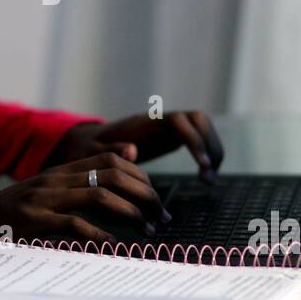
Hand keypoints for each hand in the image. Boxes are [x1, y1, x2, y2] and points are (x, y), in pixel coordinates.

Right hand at [0, 151, 172, 243]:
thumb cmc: (14, 214)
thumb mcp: (48, 191)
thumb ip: (82, 178)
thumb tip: (127, 161)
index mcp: (60, 171)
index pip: (111, 160)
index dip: (139, 177)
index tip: (155, 198)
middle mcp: (55, 179)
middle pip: (111, 174)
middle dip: (143, 194)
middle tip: (159, 217)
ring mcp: (43, 198)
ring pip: (97, 195)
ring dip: (129, 213)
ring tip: (145, 230)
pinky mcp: (32, 220)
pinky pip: (71, 223)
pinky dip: (97, 233)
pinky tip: (112, 243)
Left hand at [47, 111, 224, 183]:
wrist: (87, 143)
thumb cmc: (90, 149)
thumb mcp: (95, 152)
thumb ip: (112, 150)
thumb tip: (133, 150)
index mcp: (144, 122)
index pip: (178, 121)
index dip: (194, 141)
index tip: (202, 165)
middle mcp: (160, 120)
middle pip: (197, 119)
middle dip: (210, 144)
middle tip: (208, 175)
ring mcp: (167, 127)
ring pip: (202, 128)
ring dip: (213, 150)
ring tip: (209, 180)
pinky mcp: (171, 137)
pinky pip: (198, 139)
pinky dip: (207, 155)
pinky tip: (205, 177)